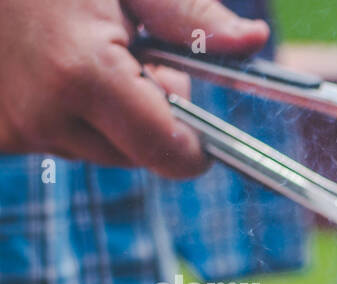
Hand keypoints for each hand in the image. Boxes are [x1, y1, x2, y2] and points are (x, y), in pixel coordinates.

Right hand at [0, 0, 268, 178]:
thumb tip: (253, 41)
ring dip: (105, 115)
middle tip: (128, 54)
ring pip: (97, 150)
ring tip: (79, 53)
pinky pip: (56, 140)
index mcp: (82, 74)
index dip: (195, 146)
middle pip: (136, 154)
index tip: (203, 128)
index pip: (168, 153)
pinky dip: (65, 114)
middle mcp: (43, 114)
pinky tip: (48, 68)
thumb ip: (189, 15)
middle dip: (148, 116)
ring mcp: (12, 129)